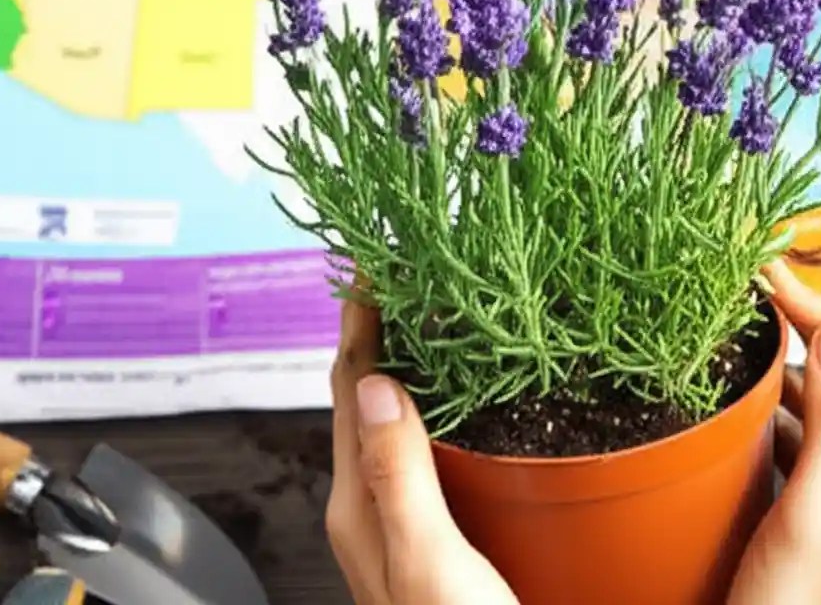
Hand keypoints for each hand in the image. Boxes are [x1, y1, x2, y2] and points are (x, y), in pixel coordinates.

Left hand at [324, 299, 517, 604]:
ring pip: (397, 423)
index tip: (370, 265)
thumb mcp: (430, 555)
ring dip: (410, 369)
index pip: (351, 391)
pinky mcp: (440, 534)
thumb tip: (376, 385)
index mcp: (360, 504)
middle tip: (404, 277)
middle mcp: (373, 507)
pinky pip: (428, 450)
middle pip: (366, 400)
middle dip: (381, 334)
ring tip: (432, 320)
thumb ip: (400, 475)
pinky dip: (441, 410)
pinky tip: (469, 406)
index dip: (360, 324)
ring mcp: (403, 521)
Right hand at [729, 260, 820, 604]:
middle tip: (728, 288)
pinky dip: (754, 405)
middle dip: (785, 316)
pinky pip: (783, 436)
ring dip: (768, 358)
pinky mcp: (796, 512)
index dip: (804, 296)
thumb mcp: (819, 513)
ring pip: (803, 398)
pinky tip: (720, 411)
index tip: (752, 263)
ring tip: (719, 333)